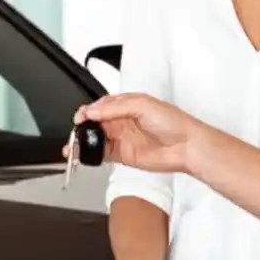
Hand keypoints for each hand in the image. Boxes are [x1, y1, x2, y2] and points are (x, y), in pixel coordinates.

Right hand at [69, 94, 201, 173]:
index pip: (100, 105)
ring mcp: (122, 138)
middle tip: (76, 131)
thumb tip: (94, 110)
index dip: (88, 110)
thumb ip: (115, 107)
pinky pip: (102, 154)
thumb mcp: (142, 105)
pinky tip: (84, 154)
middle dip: (83, 126)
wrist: (186, 146)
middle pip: (95, 122)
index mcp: (126, 105)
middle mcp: (122, 121)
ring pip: (96, 138)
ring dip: (83, 141)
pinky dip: (91, 155)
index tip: (81, 116)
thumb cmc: (173, 122)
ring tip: (74, 145)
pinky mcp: (123, 155)